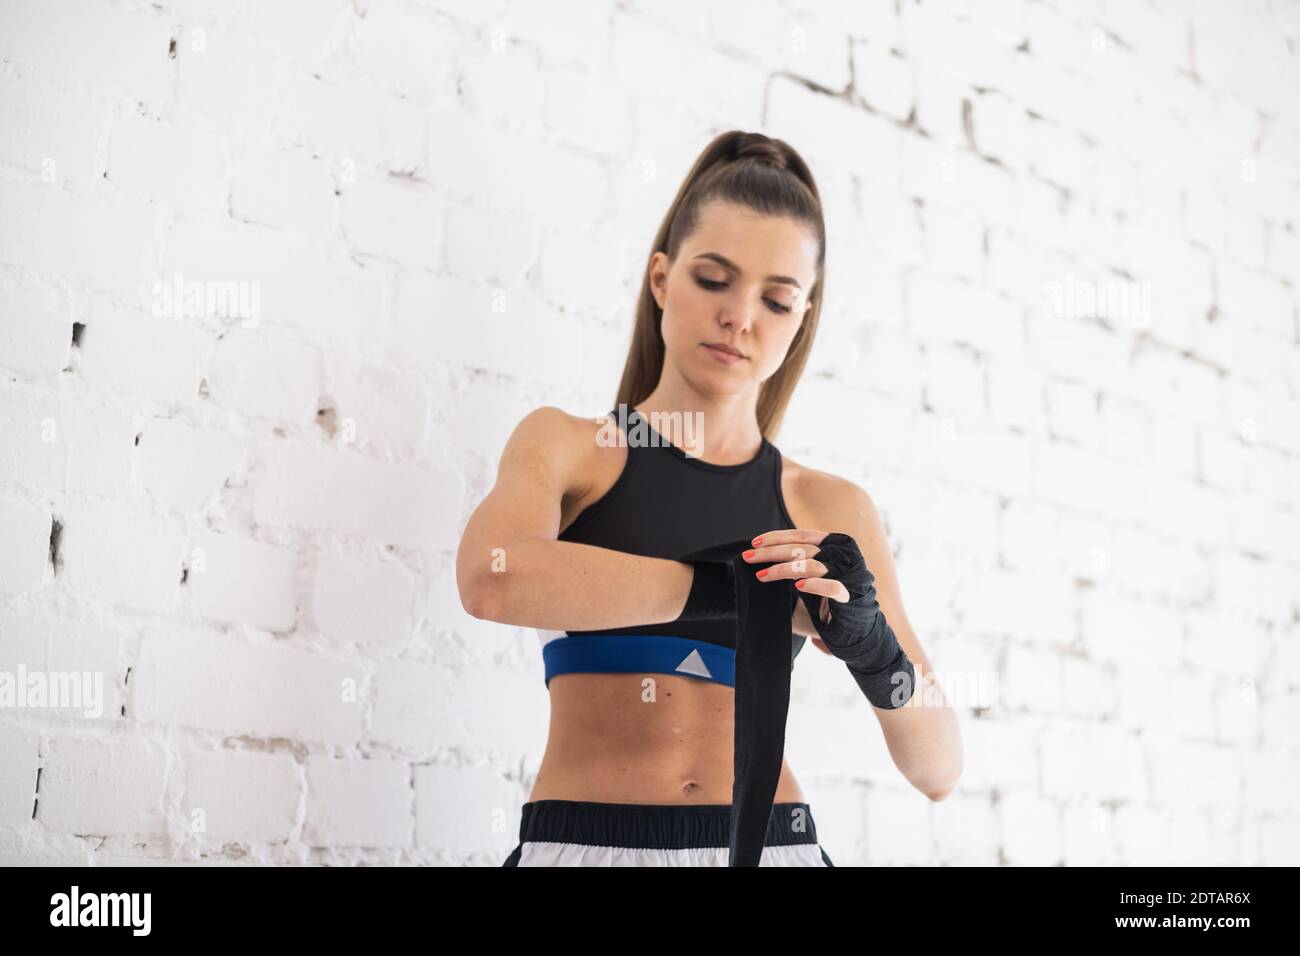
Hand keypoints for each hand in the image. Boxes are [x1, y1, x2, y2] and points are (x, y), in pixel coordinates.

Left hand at [742, 528, 870, 653]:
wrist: (853, 630)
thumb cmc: (825, 602)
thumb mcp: (808, 579)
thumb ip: (793, 564)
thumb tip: (760, 557)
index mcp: (833, 546)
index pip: (802, 536)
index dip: (777, 537)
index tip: (754, 543)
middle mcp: (841, 556)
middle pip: (801, 548)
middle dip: (771, 552)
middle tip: (748, 558)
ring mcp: (847, 574)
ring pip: (811, 564)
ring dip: (783, 569)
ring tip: (762, 576)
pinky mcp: (849, 595)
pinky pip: (832, 586)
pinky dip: (815, 585)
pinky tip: (798, 586)